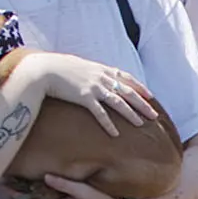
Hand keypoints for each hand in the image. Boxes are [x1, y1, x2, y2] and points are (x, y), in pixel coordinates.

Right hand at [32, 53, 155, 136]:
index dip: (139, 87)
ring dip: (131, 114)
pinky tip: (115, 133)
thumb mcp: (80, 65)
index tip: (151, 96)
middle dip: (143, 104)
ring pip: (118, 102)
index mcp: (101, 69)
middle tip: (154, 115)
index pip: (126, 78)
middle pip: (128, 92)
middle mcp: (101, 77)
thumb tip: (97, 76)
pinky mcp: (84, 97)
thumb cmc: (58, 67)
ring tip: (141, 124)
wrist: (43, 69)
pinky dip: (108, 124)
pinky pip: (99, 113)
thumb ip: (92, 72)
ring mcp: (93, 87)